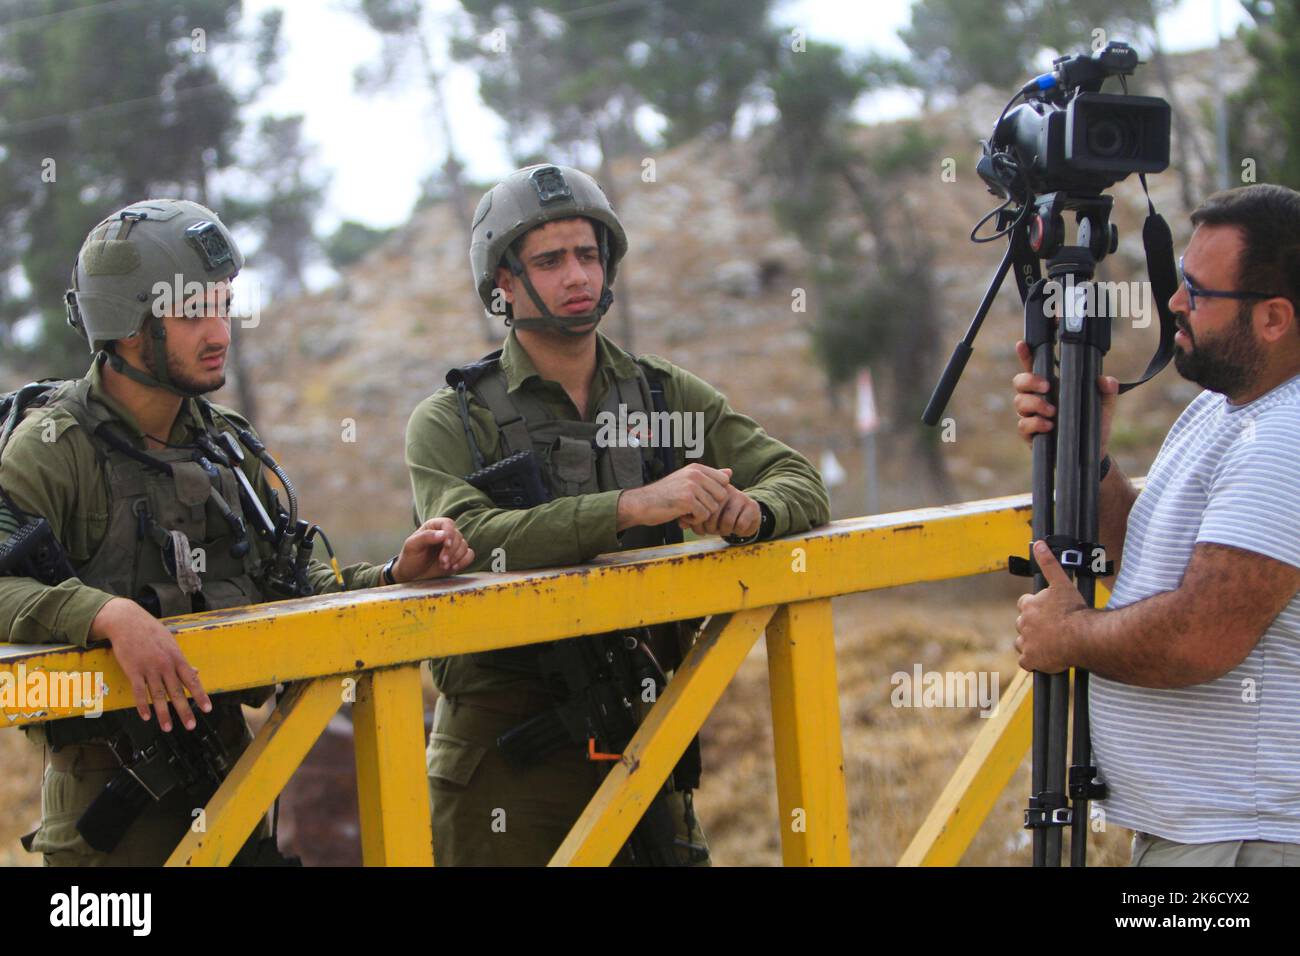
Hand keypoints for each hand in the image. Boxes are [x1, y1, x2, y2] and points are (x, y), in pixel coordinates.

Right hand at [91, 597, 209, 730]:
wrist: (127, 621)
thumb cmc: (151, 632)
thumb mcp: (171, 643)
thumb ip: (182, 660)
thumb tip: (196, 672)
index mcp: (177, 657)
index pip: (191, 680)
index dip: (200, 695)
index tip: (207, 709)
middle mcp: (165, 664)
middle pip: (177, 691)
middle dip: (185, 710)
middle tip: (191, 726)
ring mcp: (149, 668)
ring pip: (159, 695)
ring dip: (164, 714)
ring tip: (168, 728)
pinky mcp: (133, 670)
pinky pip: (139, 691)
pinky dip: (143, 705)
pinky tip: (146, 716)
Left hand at [392, 517, 473, 581]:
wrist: (412, 576)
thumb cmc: (410, 558)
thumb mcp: (412, 546)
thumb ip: (426, 537)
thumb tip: (443, 534)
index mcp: (433, 526)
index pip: (448, 523)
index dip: (449, 533)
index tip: (446, 544)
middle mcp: (445, 534)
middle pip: (458, 536)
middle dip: (451, 550)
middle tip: (442, 561)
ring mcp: (453, 546)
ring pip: (465, 546)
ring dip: (456, 557)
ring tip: (444, 566)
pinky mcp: (458, 557)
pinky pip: (469, 555)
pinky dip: (463, 561)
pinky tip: (453, 567)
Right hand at [616, 464, 732, 530]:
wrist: (642, 504)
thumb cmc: (665, 495)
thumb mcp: (687, 481)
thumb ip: (709, 477)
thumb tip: (730, 473)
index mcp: (697, 468)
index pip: (724, 481)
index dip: (716, 494)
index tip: (701, 498)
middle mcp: (695, 474)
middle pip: (722, 496)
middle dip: (710, 506)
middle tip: (692, 507)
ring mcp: (691, 486)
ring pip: (713, 507)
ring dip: (700, 514)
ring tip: (685, 510)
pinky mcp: (687, 500)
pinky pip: (703, 515)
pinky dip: (694, 520)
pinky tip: (682, 516)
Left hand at [679, 484, 760, 538]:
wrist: (746, 516)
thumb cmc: (721, 516)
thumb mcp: (705, 515)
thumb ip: (692, 517)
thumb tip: (681, 524)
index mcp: (713, 490)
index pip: (702, 507)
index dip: (700, 522)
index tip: (701, 529)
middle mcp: (727, 491)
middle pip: (714, 515)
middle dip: (711, 529)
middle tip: (712, 532)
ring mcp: (741, 497)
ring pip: (727, 522)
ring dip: (725, 531)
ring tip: (724, 531)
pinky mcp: (752, 506)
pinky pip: (741, 524)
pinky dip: (738, 531)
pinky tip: (737, 530)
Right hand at [1014, 341, 1118, 457]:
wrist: (1089, 454)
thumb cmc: (1092, 425)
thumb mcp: (1104, 407)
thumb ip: (1106, 391)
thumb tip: (1106, 380)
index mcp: (1051, 386)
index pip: (1034, 367)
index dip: (1025, 355)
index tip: (1022, 345)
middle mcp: (1037, 398)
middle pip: (1019, 382)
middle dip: (1030, 381)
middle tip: (1047, 385)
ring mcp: (1030, 416)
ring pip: (1019, 402)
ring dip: (1035, 404)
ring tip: (1053, 412)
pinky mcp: (1029, 434)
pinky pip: (1023, 424)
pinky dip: (1035, 423)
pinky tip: (1049, 426)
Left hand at [1014, 541, 1090, 672]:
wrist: (1084, 636)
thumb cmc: (1075, 611)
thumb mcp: (1062, 583)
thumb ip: (1049, 563)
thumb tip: (1038, 544)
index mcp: (1028, 606)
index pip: (1025, 604)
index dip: (1036, 608)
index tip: (1047, 612)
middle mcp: (1023, 623)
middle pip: (1023, 624)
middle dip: (1035, 626)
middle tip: (1053, 629)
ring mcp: (1026, 643)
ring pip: (1023, 643)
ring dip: (1033, 643)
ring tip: (1051, 644)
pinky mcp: (1031, 660)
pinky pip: (1026, 662)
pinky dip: (1034, 661)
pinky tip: (1046, 658)